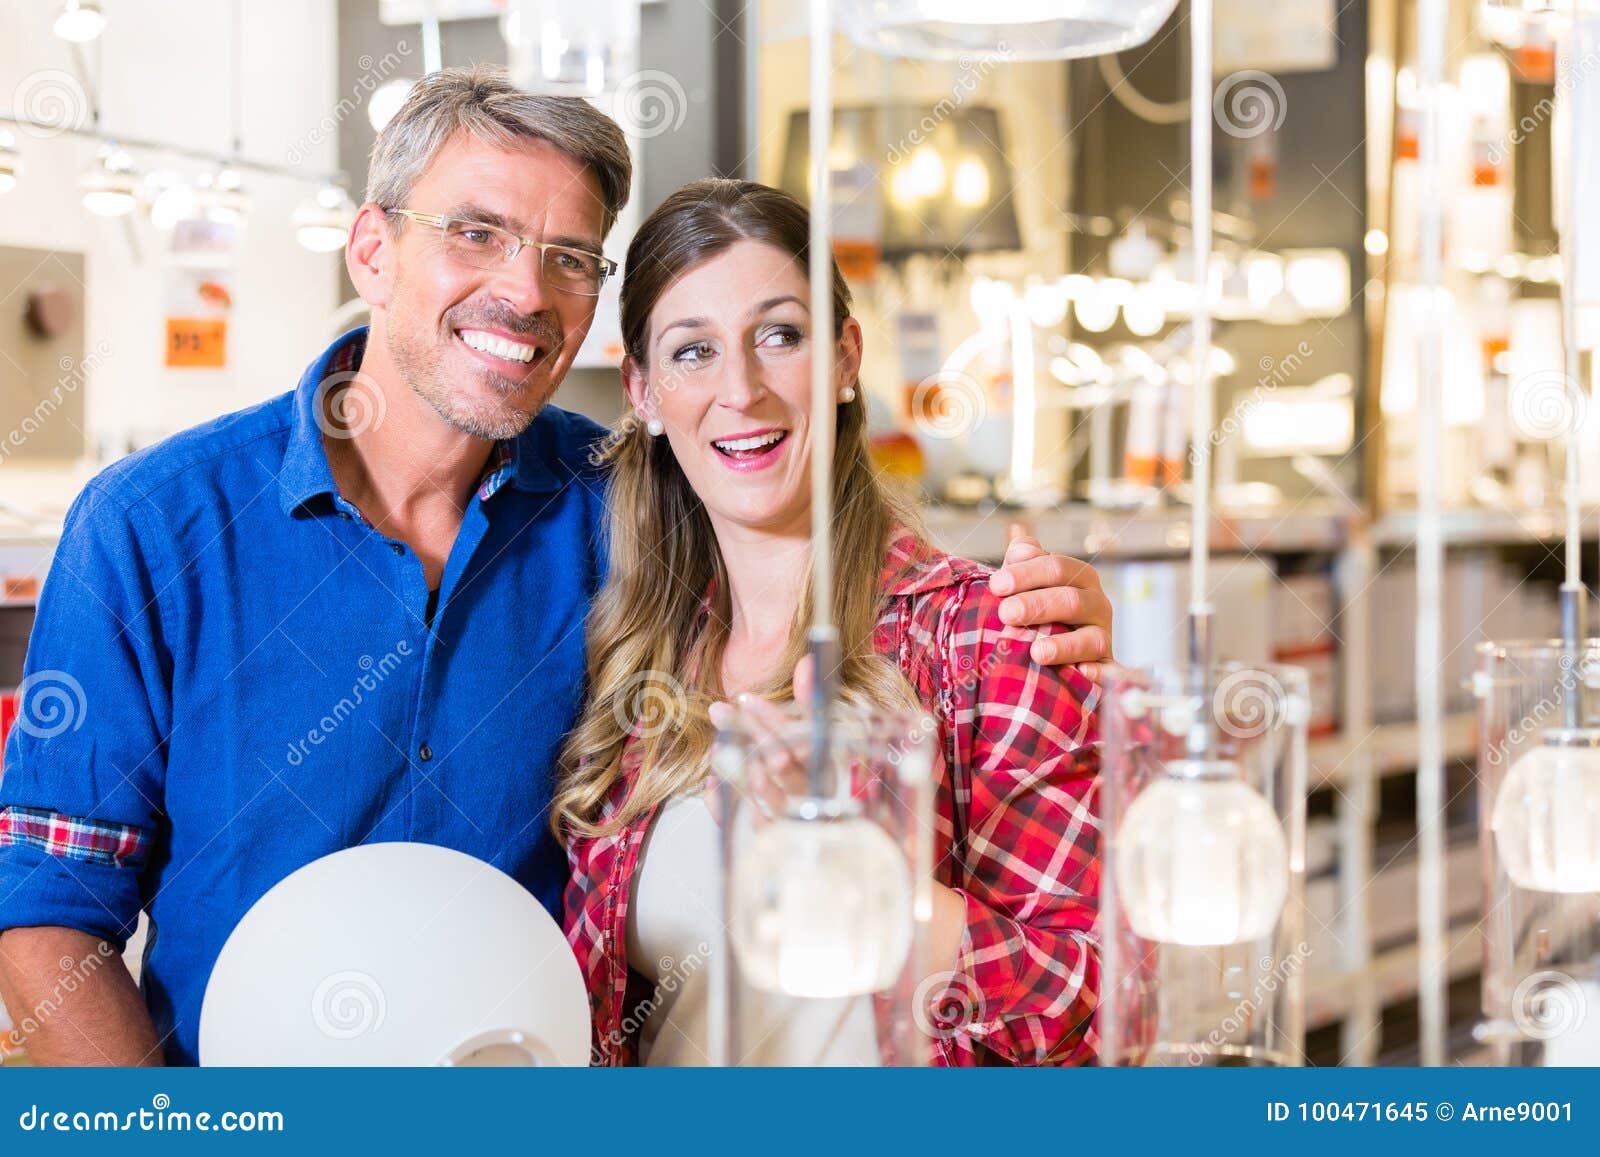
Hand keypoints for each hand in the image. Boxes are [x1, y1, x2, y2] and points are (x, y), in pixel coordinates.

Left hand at [706, 657, 817, 822]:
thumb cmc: (807, 772)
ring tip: (716, 746)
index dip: (774, 720)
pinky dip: (723, 805)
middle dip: (750, 734)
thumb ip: (811, 701)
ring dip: (737, 767)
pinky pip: (742, 827)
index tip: (747, 700)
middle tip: (721, 711)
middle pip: (783, 767)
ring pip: (763, 797)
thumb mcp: (812, 734)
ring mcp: (790, 824)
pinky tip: (710, 784)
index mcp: (827, 770)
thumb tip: (807, 663)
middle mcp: (813, 798)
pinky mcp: (766, 843)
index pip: (804, 744)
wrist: (815, 835)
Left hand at [987, 525, 1112, 678]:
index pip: (1057, 567)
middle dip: (1038, 605)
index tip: (996, 585)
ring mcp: (1103, 638)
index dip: (1027, 573)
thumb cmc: (1036, 612)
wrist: (1058, 656)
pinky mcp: (1106, 670)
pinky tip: (1081, 674)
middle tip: (1006, 613)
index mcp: (1079, 577)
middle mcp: (1097, 605)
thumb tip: (1019, 546)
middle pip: (1072, 600)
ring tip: (1036, 652)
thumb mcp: (1026, 585)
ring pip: (1091, 638)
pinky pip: (1111, 673)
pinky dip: (1100, 674)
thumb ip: (1022, 564)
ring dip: (1064, 645)